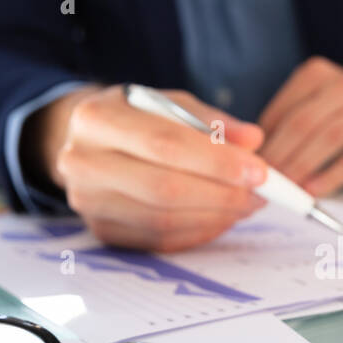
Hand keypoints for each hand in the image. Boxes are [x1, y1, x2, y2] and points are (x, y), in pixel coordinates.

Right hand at [29, 85, 267, 251]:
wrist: (91, 142)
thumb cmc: (138, 118)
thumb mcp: (170, 103)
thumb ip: (211, 121)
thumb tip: (253, 141)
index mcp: (96, 118)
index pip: (164, 144)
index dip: (217, 161)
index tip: (260, 171)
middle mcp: (81, 162)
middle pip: (164, 188)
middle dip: (222, 194)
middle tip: (261, 195)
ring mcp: (87, 202)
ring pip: (164, 220)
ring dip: (216, 217)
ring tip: (248, 205)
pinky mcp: (101, 230)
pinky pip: (159, 240)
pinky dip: (199, 231)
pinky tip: (223, 219)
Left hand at [257, 57, 342, 196]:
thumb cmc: (342, 110)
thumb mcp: (315, 101)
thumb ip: (287, 121)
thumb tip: (255, 156)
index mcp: (317, 73)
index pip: (282, 109)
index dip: (263, 140)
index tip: (250, 164)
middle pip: (302, 123)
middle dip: (279, 155)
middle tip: (263, 180)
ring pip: (326, 140)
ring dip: (301, 167)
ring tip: (285, 188)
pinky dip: (329, 178)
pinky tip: (312, 190)